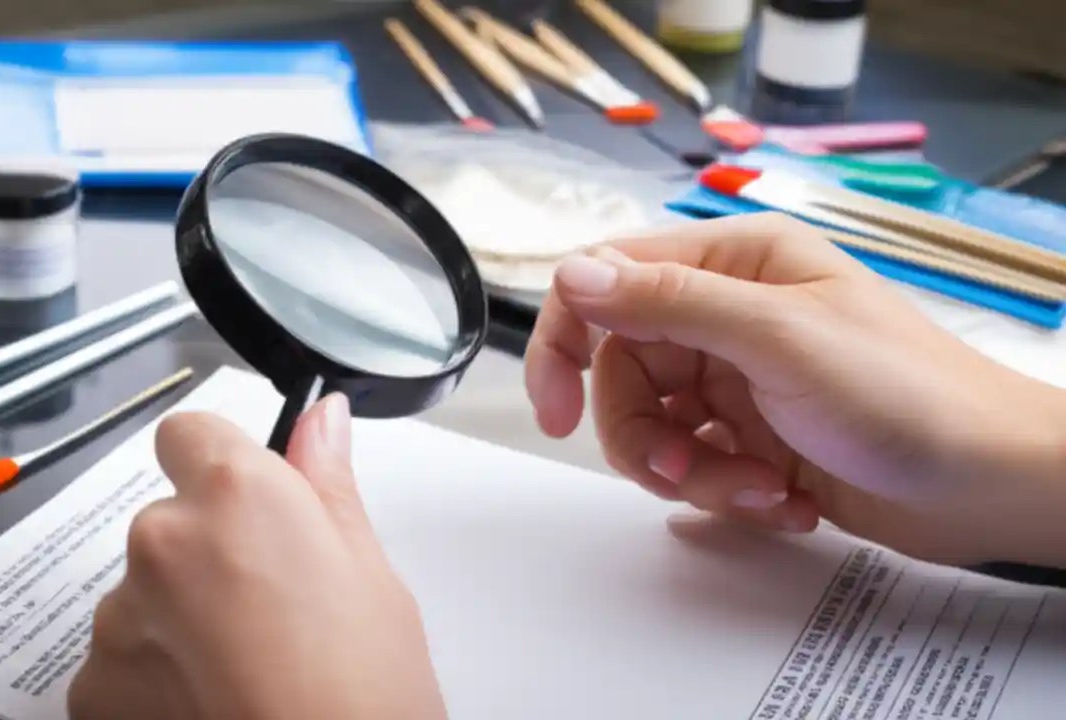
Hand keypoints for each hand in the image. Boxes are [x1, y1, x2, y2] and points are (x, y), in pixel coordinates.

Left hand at [68, 394, 446, 719]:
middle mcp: (163, 541)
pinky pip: (121, 655)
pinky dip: (153, 672)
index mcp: (236, 495)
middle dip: (207, 551)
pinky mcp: (92, 685)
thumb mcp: (370, 572)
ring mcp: (119, 617)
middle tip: (270, 606)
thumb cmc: (367, 694)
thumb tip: (321, 420)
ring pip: (144, 591)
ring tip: (244, 664)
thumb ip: (325, 484)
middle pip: (169, 519)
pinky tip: (209, 697)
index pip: (189, 433)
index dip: (222, 466)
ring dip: (178, 614)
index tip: (250, 504)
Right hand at [525, 214, 1065, 567]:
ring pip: (653, 426)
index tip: (553, 408)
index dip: (567, 342)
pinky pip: (694, 462)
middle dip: (644, 434)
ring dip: (692, 472)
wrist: (988, 485)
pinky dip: (726, 490)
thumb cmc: (907, 395)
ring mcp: (738, 377)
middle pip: (621, 370)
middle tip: (680, 470)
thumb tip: (574, 275)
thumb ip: (669, 302)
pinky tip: (781, 498)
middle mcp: (728, 313)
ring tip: (755, 489)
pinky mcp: (751, 433)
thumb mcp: (778, 338)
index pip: (608, 283)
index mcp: (734, 263)